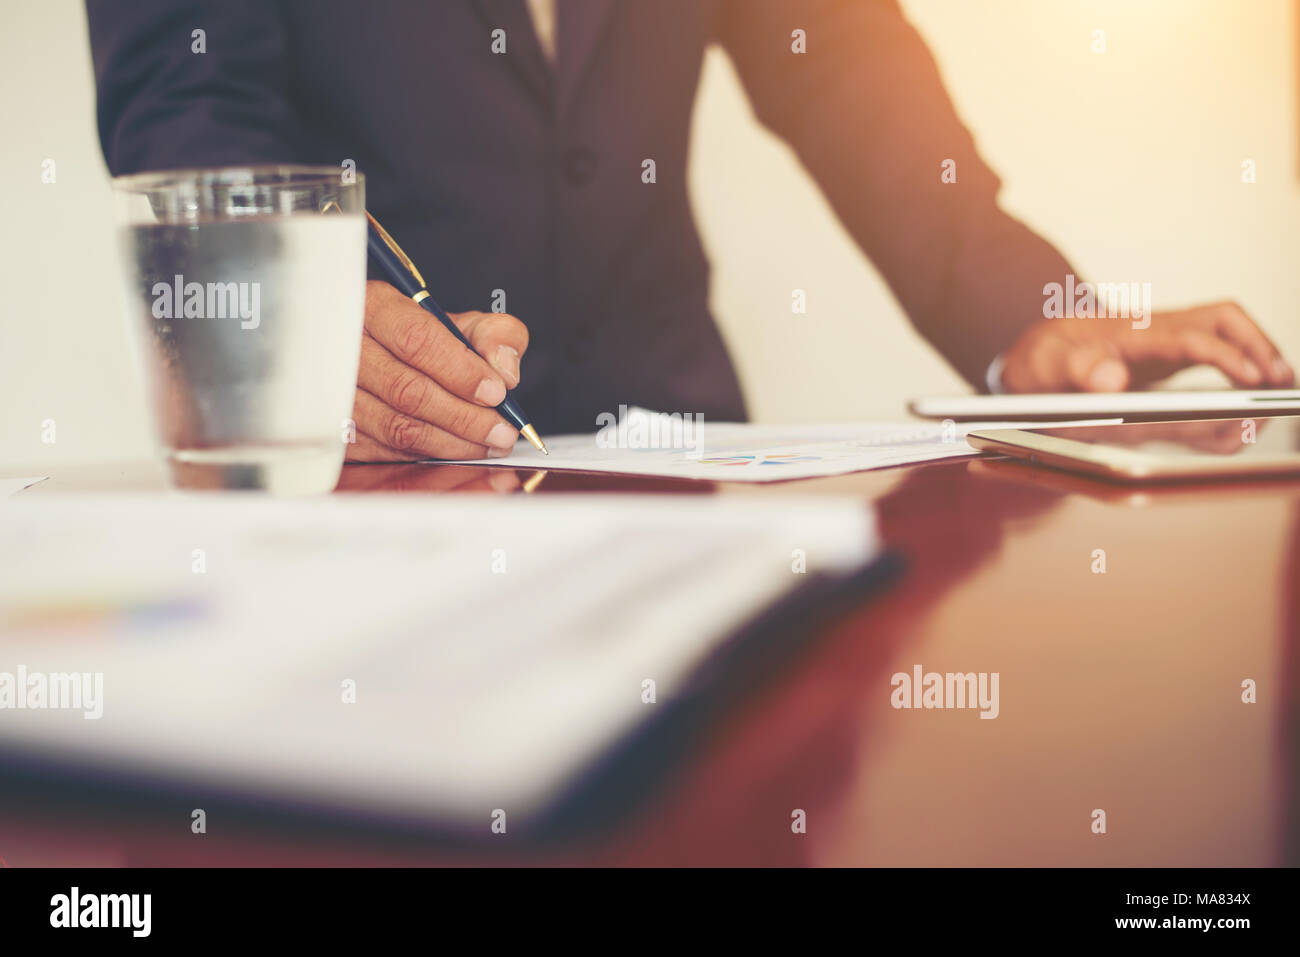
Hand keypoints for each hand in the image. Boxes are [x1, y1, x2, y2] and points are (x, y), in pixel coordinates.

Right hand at [347, 281, 528, 461]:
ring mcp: (330, 390)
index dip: (461, 371)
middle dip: (465, 417)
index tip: (496, 392)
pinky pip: (384, 451)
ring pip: (396, 427)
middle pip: (408, 390)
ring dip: (450, 442)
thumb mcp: (456, 320)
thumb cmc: (415, 337)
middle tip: (502, 431)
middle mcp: (342, 347)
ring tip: (488, 444)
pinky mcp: (331, 427)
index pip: (417, 340)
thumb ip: (492, 334)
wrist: (370, 353)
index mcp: (372, 306)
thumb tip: (504, 370)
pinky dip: (426, 455)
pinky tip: (454, 450)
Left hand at [999, 302, 1293, 392]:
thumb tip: (1112, 381)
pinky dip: (1235, 363)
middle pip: (1220, 318)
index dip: (1224, 357)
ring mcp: (1161, 340)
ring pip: (1221, 328)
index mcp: (1128, 334)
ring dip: (1254, 350)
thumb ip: (1076, 371)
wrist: (1032, 352)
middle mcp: (1152, 330)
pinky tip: (1246, 393)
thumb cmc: (1041, 361)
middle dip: (1256, 344)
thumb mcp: (1044, 368)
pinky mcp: (1163, 355)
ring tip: (1276, 387)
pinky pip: (1209, 348)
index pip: (1188, 338)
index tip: (1251, 377)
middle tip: (1277, 380)